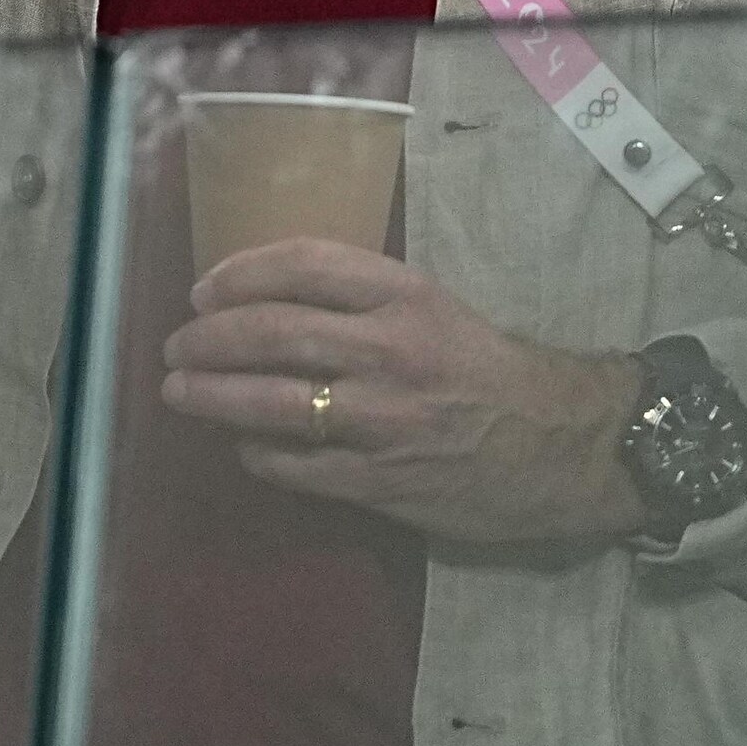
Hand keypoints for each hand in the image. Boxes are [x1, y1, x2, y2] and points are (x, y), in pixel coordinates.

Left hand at [162, 240, 646, 547]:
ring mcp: (385, 420)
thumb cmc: (492, 371)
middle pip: (272, 333)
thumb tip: (266, 299)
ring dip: (212, 395)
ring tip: (179, 391)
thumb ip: (362, 300)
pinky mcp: (384, 480)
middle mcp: (392, 351)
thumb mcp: (436, 310)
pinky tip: (243, 447)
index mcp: (407, 298)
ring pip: (272, 402)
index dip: (239, 272)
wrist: (569, 446)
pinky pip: (297, 466)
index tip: (204, 290)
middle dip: (208, 339)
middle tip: (177, 345)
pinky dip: (258, 454)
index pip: (304, 265)